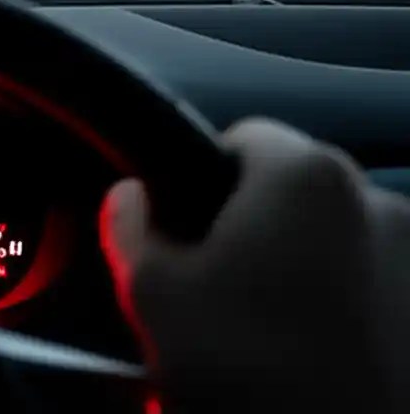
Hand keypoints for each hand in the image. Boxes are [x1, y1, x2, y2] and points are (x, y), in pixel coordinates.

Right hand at [101, 118, 408, 413]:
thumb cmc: (247, 369)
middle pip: (293, 190)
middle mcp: (377, 198)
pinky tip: (311, 354)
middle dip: (254, 228)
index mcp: (305, 174)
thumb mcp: (153, 293)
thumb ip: (130, 225)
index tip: (184, 234)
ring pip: (335, 241)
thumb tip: (130, 196)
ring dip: (302, 268)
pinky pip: (373, 284)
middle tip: (217, 292)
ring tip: (266, 333)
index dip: (200, 182)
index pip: (241, 138)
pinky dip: (344, 306)